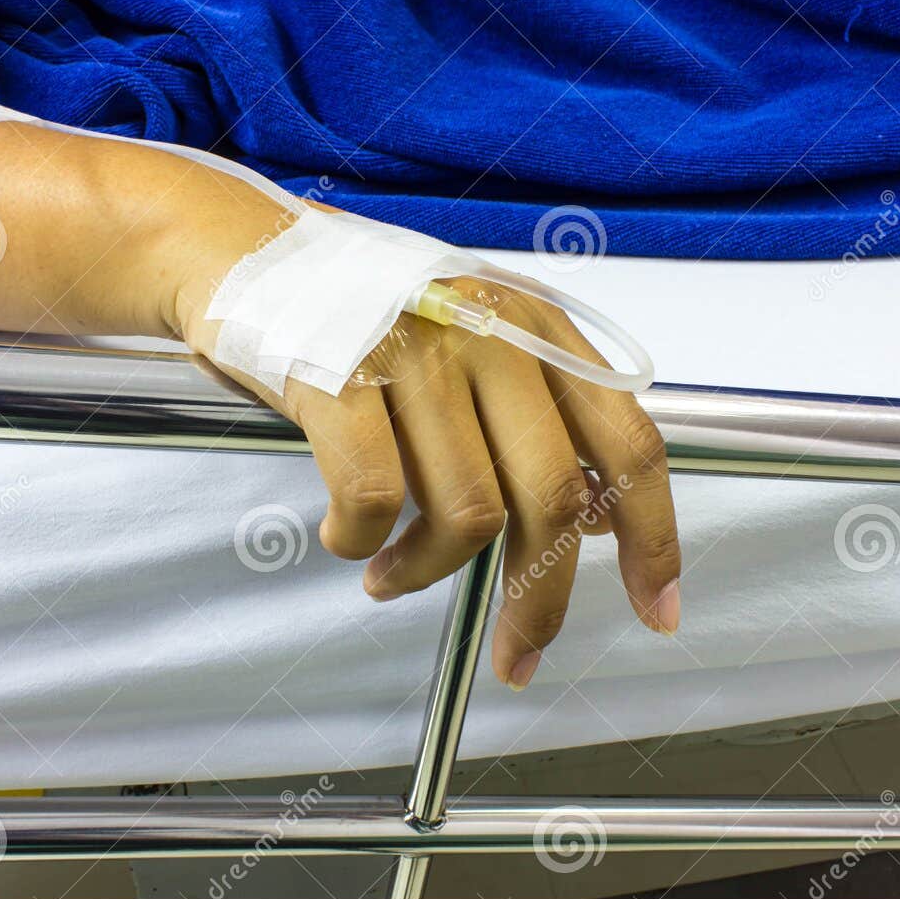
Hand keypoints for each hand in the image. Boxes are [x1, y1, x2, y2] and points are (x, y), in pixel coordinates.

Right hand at [172, 205, 681, 689]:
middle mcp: (491, 335)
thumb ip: (539, 417)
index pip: (629, 443)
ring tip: (392, 577)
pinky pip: (372, 499)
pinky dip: (359, 542)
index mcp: (539, 329)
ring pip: (467, 513)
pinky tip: (347, 538)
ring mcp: (416, 352)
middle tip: (517, 652)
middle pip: (553, 498)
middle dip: (539, 600)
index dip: (653, 539)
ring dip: (429, 573)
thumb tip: (598, 520)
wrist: (244, 246)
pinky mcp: (340, 377)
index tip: (656, 610)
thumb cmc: (361, 310)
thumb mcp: (473, 341)